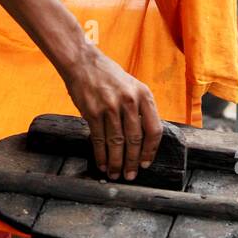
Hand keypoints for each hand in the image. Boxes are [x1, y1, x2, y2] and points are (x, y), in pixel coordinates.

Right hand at [61, 45, 161, 180]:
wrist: (83, 63)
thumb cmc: (109, 76)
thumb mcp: (132, 86)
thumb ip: (140, 108)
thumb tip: (144, 138)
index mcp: (144, 95)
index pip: (154, 129)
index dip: (151, 150)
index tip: (147, 163)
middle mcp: (129, 101)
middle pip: (135, 140)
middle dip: (133, 162)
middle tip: (131, 175)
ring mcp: (111, 107)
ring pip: (116, 143)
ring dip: (116, 162)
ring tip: (115, 174)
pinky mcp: (93, 112)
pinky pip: (99, 139)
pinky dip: (101, 154)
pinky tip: (102, 163)